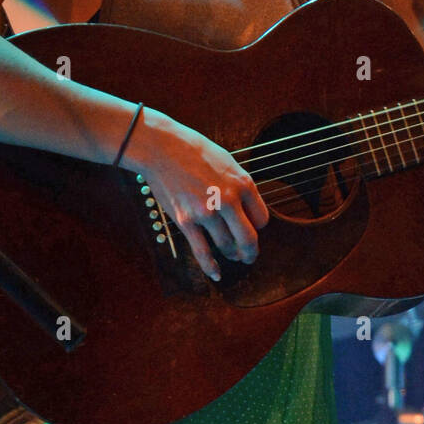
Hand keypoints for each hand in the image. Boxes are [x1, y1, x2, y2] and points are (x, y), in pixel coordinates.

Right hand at [121, 110, 268, 280]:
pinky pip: (202, 251)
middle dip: (251, 252)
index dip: (257, 227)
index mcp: (242, 183)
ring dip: (231, 254)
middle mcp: (227, 199)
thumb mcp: (227, 162)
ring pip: (226, 246)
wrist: (161, 148)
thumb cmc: (194, 151)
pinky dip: (210, 266)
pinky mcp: (186, 221)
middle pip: (248, 238)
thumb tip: (246, 209)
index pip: (261, 219)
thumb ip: (239, 186)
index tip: (251, 228)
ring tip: (232, 256)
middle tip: (249, 256)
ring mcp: (206, 212)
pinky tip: (216, 274)